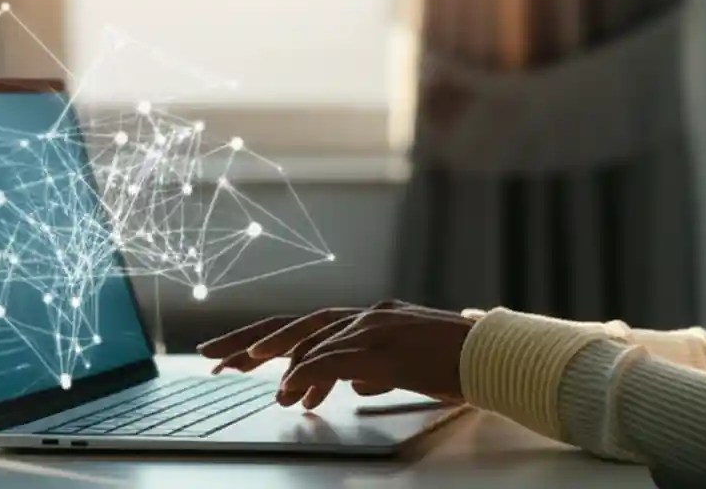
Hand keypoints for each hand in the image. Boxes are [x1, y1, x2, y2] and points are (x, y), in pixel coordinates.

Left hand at [197, 300, 475, 409]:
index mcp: (370, 319)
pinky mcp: (387, 349)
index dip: (268, 339)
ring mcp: (377, 328)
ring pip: (311, 336)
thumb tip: (352, 384)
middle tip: (211, 354)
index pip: (308, 326)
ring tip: (242, 374)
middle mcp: (368, 316)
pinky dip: (308, 373)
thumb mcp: (407, 365)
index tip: (233, 354)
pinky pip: (336, 359)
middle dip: (250, 339)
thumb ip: (376, 369)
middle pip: (296, 324)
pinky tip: (290, 390)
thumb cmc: (456, 364)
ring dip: (274, 357)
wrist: (494, 356)